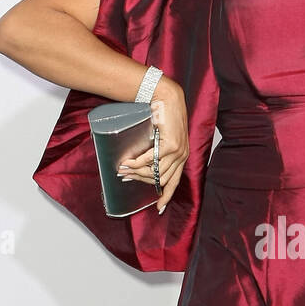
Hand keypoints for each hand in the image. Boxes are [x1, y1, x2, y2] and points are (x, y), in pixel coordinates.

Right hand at [117, 77, 188, 213]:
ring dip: (136, 172)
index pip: (174, 182)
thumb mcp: (162, 138)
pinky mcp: (170, 144)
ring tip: (122, 169)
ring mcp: (178, 151)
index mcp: (182, 157)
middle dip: (141, 180)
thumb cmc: (163, 116)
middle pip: (160, 179)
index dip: (166, 195)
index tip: (159, 208)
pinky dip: (137, 163)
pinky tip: (128, 162)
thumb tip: (139, 166)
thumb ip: (157, 152)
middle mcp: (182, 156)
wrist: (167, 97)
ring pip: (155, 171)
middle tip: (124, 176)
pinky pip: (150, 159)